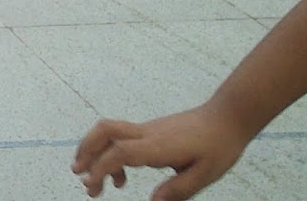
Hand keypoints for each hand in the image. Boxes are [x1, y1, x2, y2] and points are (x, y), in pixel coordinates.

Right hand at [72, 106, 251, 200]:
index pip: (119, 152)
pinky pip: (120, 136)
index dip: (101, 168)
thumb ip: (178, 190)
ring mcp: (147, 129)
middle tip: (79, 174)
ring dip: (93, 149)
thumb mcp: (205, 174)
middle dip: (85, 151)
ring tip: (93, 177)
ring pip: (108, 130)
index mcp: (158, 146)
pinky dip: (110, 152)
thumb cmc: (219, 145)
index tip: (92, 186)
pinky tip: (121, 174)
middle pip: (104, 131)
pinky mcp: (149, 130)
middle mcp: (147, 134)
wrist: (227, 117)